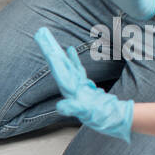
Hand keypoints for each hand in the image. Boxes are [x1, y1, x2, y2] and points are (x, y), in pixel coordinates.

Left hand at [35, 27, 132, 141]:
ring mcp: (77, 85)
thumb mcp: (87, 113)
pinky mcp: (84, 85)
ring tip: (50, 40)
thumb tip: (60, 107)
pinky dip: (72, 59)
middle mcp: (70, 86)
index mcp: (69, 90)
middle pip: (58, 64)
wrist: (113, 120)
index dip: (51, 57)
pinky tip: (69, 50)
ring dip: (58, 52)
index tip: (44, 44)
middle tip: (41, 34)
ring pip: (65, 64)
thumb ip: (74, 108)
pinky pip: (76, 68)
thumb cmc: (101, 117)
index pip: (58, 70)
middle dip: (50, 50)